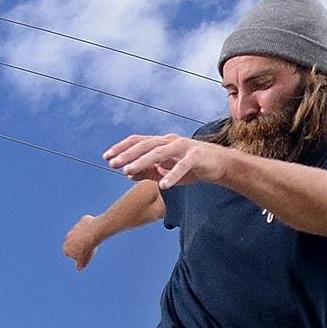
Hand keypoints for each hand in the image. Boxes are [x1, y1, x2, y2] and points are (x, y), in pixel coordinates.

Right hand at [62, 215, 99, 269]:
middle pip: (73, 242)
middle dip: (80, 245)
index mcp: (66, 247)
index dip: (76, 255)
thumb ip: (80, 265)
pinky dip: (91, 228)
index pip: (68, 253)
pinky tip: (96, 232)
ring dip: (85, 236)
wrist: (92, 234)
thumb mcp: (83, 261)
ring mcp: (75, 228)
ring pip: (80, 233)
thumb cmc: (87, 249)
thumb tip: (79, 269)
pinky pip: (87, 224)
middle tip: (88, 248)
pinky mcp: (83, 221)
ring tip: (93, 240)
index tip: (83, 256)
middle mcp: (68, 237)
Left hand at [103, 131, 227, 190]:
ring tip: (128, 171)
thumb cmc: (191, 167)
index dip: (121, 148)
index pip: (137, 141)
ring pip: (159, 153)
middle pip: (144, 145)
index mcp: (162, 142)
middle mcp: (170, 141)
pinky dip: (172, 176)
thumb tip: (128, 174)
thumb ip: (148, 171)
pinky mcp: (196, 156)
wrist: (219, 164)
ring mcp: (183, 147)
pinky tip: (163, 186)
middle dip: (127, 155)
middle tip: (113, 164)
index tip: (107, 157)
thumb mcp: (166, 171)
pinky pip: (182, 167)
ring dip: (142, 162)